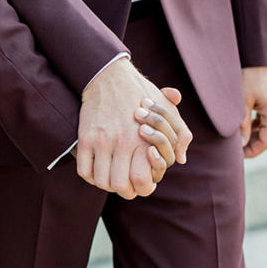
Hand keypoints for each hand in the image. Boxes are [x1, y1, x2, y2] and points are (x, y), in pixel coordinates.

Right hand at [77, 59, 191, 198]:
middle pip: (120, 186)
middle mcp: (123, 142)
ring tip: (111, 178)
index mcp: (144, 139)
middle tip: (126, 186)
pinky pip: (84, 170)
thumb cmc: (142, 94)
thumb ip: (180, 134)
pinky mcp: (85, 138)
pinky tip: (97, 170)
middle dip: (125, 191)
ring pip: (102, 181)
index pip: (142, 180)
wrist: (109, 76)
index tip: (142, 184)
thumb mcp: (166, 110)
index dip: (143, 188)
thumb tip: (181, 159)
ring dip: (107, 185)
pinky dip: (91, 176)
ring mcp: (102, 141)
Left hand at [240, 66, 266, 158]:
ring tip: (239, 141)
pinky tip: (246, 127)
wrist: (261, 56)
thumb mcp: (243, 102)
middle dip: (254, 146)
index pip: (266, 142)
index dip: (252, 151)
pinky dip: (258, 127)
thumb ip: (242, 124)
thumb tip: (240, 144)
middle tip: (237, 151)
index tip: (238, 155)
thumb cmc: (250, 76)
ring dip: (255, 137)